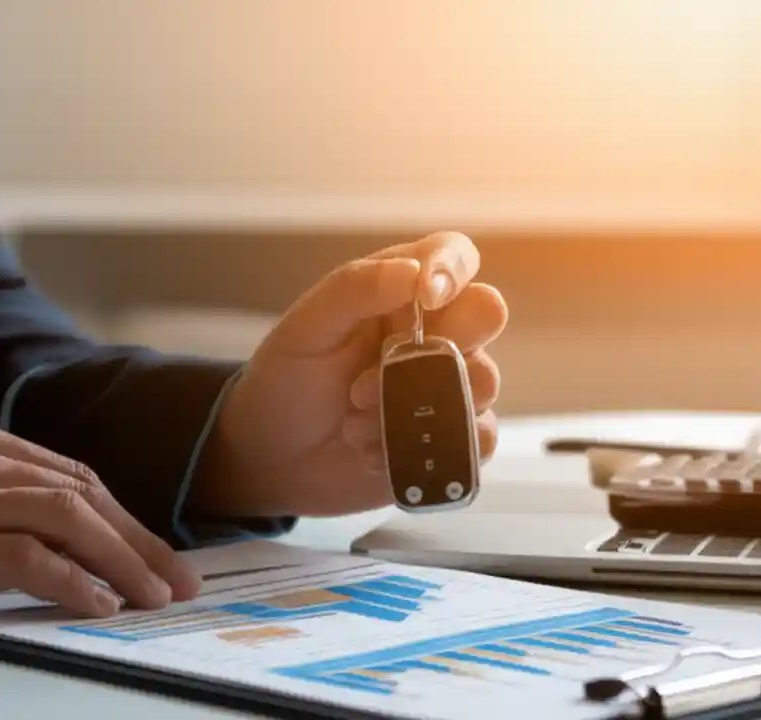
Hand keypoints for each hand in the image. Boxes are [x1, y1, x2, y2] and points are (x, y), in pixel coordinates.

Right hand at [0, 413, 200, 629]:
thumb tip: (46, 528)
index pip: (67, 473)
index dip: (121, 515)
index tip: (152, 551)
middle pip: (79, 491)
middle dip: (140, 538)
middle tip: (179, 577)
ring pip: (64, 516)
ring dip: (123, 559)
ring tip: (156, 595)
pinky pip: (20, 557)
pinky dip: (70, 579)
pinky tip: (97, 602)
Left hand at [193, 231, 506, 517]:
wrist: (272, 456)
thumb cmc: (287, 381)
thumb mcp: (306, 328)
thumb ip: (355, 289)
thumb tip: (414, 272)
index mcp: (402, 295)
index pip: (456, 256)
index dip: (454, 268)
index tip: (426, 298)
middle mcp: (435, 334)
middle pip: (487, 314)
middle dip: (440, 345)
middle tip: (375, 375)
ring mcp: (447, 387)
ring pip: (484, 381)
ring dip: (418, 405)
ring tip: (357, 419)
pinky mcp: (451, 439)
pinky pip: (478, 439)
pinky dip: (426, 447)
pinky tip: (375, 451)